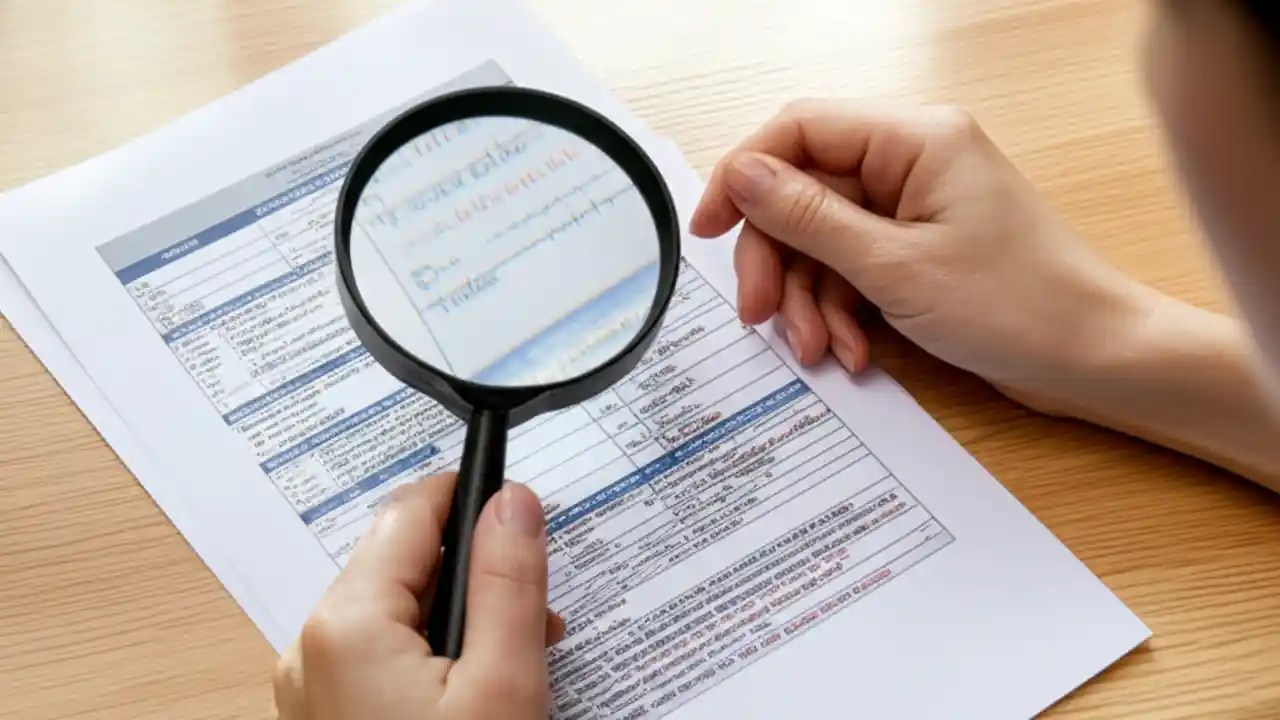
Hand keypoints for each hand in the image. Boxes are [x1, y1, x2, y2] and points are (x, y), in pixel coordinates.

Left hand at [272, 473, 564, 719]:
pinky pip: (381, 659)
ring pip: (397, 614)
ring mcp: (312, 686)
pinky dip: (431, 661)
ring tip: (515, 669)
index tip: (526, 517)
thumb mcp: (502, 684)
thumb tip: (512, 500)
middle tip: (539, 621)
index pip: (412, 510)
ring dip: (460, 624)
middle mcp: (311, 646)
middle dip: (477, 578)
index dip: (475, 500)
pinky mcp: (324, 714)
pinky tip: (473, 696)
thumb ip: (508, 584)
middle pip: (405, 564)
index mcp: (347, 624)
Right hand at [690, 100, 1159, 412]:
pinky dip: (842, 310)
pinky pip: (852, 266)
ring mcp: (914, 204)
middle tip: (760, 314)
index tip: (707, 229)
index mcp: (914, 138)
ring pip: (822, 239)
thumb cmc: (1019, 306)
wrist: (1092, 359)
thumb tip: (741, 176)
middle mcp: (912, 159)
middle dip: (778, 260)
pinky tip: (853, 352)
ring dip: (810, 298)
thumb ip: (808, 218)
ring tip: (819, 349)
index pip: (799, 130)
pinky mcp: (917, 246)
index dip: (742, 176)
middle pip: (802, 193)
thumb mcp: (894, 267)